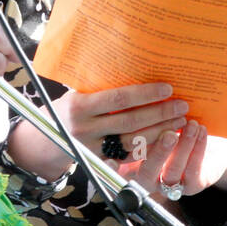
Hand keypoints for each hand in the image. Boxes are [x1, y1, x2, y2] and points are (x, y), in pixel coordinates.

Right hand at [6, 82, 186, 180]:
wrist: (44, 141)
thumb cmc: (67, 108)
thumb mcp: (76, 92)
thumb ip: (100, 84)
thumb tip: (134, 63)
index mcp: (80, 106)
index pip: (119, 99)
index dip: (145, 94)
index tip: (167, 89)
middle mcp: (86, 129)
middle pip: (131, 122)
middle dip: (160, 113)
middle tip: (182, 105)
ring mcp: (93, 149)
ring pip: (133, 142)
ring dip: (161, 132)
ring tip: (180, 121)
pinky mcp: (100, 162)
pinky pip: (130, 157)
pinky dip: (150, 147)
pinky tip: (167, 138)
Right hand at [121, 122, 226, 201]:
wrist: (208, 143)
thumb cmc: (173, 126)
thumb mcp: (153, 123)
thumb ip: (141, 118)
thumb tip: (135, 99)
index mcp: (131, 165)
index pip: (121, 164)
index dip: (119, 159)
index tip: (123, 148)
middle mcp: (147, 178)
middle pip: (147, 171)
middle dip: (159, 152)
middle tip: (169, 134)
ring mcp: (170, 185)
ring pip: (173, 170)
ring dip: (183, 146)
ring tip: (191, 124)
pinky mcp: (193, 185)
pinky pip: (194, 169)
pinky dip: (198, 148)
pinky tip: (201, 130)